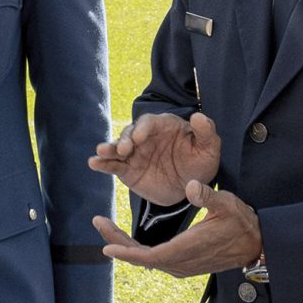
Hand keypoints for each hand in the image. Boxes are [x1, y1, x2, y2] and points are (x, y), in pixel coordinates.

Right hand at [89, 113, 220, 206]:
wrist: (189, 186)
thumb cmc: (200, 162)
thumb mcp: (209, 148)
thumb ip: (205, 131)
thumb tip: (197, 116)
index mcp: (163, 126)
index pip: (150, 122)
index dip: (143, 128)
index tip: (140, 137)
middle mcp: (145, 137)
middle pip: (130, 133)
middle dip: (125, 140)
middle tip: (124, 149)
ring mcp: (134, 153)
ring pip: (118, 148)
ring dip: (109, 149)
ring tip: (100, 152)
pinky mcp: (127, 170)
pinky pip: (113, 166)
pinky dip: (102, 164)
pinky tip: (94, 163)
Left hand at [93, 180, 261, 278]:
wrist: (255, 245)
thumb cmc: (241, 222)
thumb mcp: (227, 204)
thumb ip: (208, 196)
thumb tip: (191, 186)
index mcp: (188, 249)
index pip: (150, 256)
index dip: (127, 252)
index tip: (106, 245)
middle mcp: (181, 263)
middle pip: (141, 258)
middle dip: (117, 241)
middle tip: (98, 222)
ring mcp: (181, 267)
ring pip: (146, 260)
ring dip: (125, 245)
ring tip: (106, 226)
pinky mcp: (182, 265)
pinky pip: (154, 260)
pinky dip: (137, 250)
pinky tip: (126, 238)